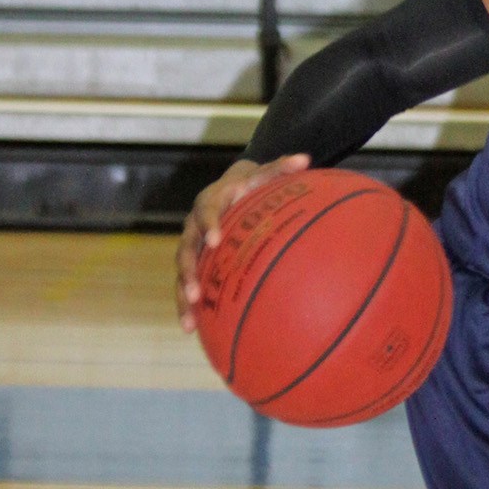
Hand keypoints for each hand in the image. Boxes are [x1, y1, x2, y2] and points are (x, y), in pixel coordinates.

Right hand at [175, 153, 309, 330]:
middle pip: (185, 248)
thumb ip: (283, 167)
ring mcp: (192, 246)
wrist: (234, 188)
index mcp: (210, 202)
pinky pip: (188, 285)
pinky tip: (191, 330)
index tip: (216, 238)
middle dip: (188, 270)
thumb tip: (306, 158)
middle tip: (196, 289)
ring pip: (182, 272)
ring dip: (183, 294)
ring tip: (189, 317)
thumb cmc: (254, 184)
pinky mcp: (195, 263)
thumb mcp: (266, 174)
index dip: (209, 224)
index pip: (206, 211)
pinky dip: (187, 306)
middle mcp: (195, 225)